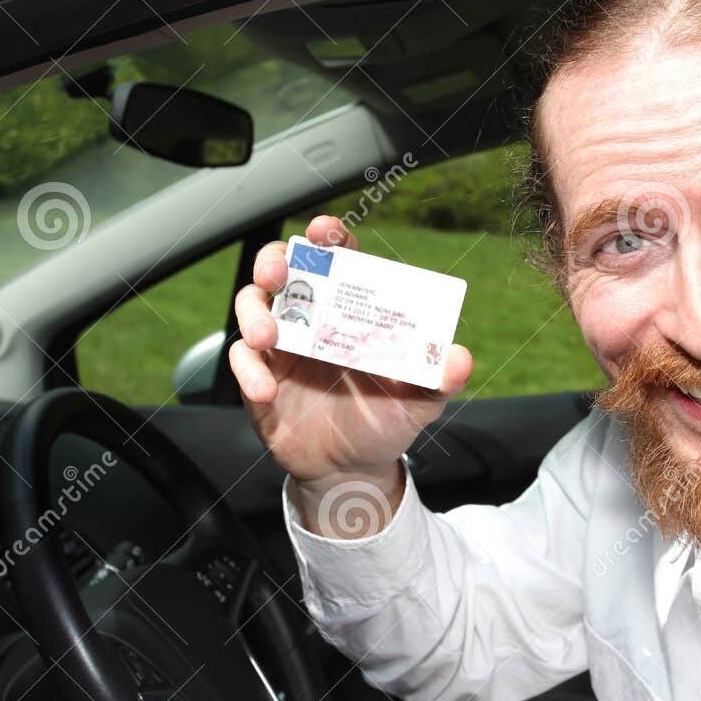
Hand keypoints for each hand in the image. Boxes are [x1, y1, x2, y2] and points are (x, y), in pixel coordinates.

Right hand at [228, 215, 471, 535]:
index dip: (328, 236)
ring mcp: (282, 344)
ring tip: (267, 336)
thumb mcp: (419, 402)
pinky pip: (240, 357)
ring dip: (254, 312)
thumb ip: (439, 379)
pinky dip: (247, 369)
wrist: (351, 471)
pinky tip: (265, 389)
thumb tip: (460, 359)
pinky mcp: (258, 374)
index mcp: (352, 310)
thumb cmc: (385, 422)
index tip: (323, 230)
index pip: (338, 258)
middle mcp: (314, 317)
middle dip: (275, 260)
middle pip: (285, 268)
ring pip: (252, 303)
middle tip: (278, 273)